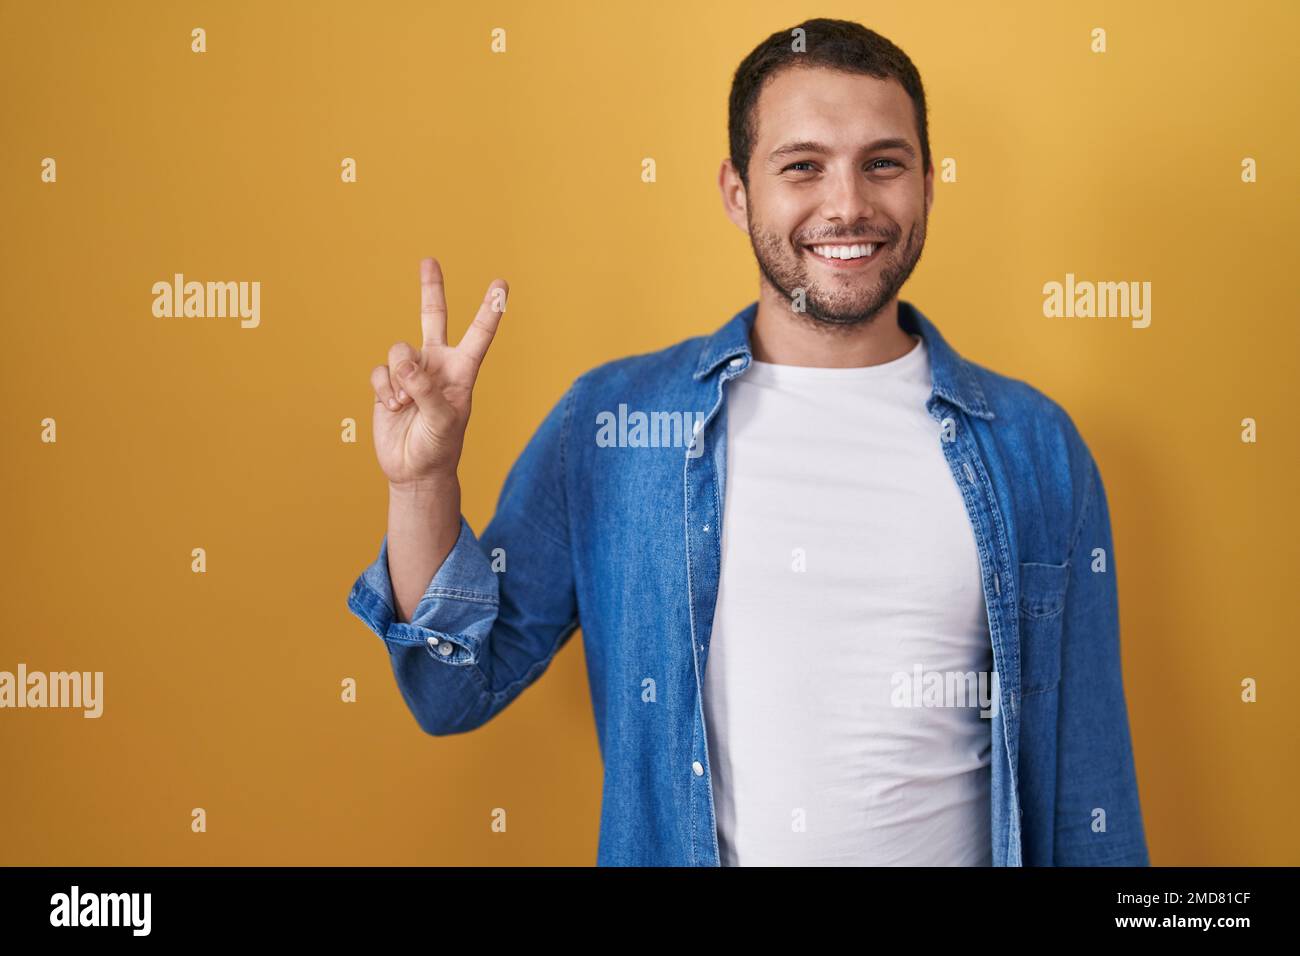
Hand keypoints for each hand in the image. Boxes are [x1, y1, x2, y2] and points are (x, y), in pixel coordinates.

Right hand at [370, 257, 507, 485]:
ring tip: (405, 406)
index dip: (490, 309)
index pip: (478, 335)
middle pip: (433, 318)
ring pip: (398, 353)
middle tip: (428, 261)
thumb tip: (405, 365)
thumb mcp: (443, 421)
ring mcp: (411, 372)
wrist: (414, 469)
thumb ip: (426, 390)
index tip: (501, 284)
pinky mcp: (388, 383)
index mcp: (462, 371)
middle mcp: (437, 365)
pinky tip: (392, 407)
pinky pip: (379, 371)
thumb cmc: (439, 447)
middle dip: (431, 289)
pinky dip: (382, 389)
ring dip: (398, 380)